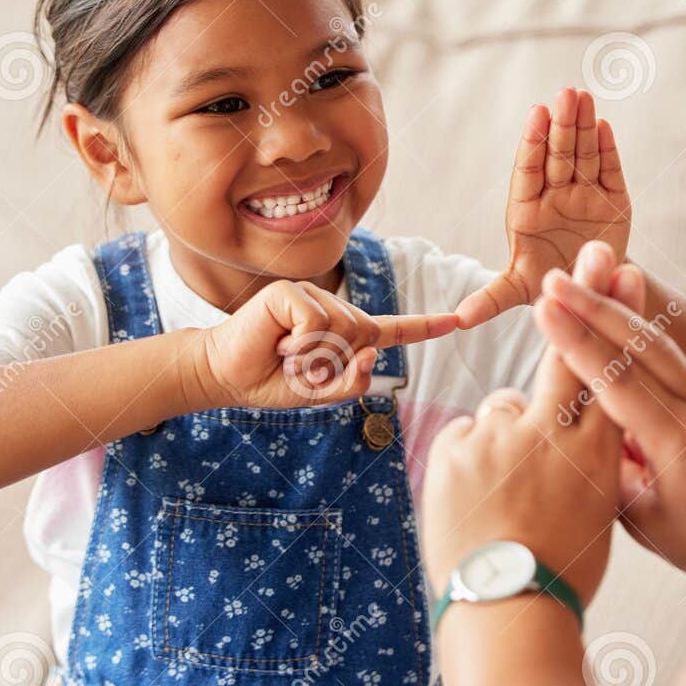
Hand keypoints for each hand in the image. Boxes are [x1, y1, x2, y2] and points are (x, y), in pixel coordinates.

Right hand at [189, 280, 456, 409]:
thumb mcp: (321, 392)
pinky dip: (298, 344)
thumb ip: (353, 381)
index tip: (459, 320)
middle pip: (363, 336)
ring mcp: (312, 295)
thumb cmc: (272, 381)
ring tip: (284, 354)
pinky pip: (316, 323)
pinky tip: (277, 343)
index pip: (392, 328)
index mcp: (345, 332)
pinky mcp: (290, 292)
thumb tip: (375, 352)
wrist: (227, 376)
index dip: (425, 326)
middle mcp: (334, 308)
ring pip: (341, 330)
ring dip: (312, 356)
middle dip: (331, 364)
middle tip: (296, 366)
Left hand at [423, 252, 622, 606]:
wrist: (505, 613)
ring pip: (504, 408)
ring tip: (504, 493)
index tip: (610, 263)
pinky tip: (476, 499)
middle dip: (571, 305)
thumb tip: (587, 424)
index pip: (605, 366)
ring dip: (504, 436)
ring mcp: (499, 437)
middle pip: (560, 355)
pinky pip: (465, 434)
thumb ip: (594, 458)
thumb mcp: (600, 511)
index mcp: (597, 450)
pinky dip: (470, 457)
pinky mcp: (454, 449)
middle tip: (584, 258)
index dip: (608, 312)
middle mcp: (552, 432)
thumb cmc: (562, 571)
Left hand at [456, 87, 630, 328]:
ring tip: (583, 97)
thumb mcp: (519, 292)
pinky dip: (608, 149)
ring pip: (582, 155)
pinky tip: (603, 125)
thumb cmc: (548, 284)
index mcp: (527, 210)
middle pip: (557, 155)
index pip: (528, 171)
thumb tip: (457, 319)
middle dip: (561, 125)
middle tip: (565, 94)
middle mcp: (555, 196)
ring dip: (583, 125)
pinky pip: (609, 170)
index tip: (537, 114)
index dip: (534, 142)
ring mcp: (584, 194)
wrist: (592, 290)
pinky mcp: (613, 199)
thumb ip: (492, 298)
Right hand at [532, 253, 685, 592]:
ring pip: (666, 355)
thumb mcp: (648, 523)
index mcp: (680, 442)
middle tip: (557, 277)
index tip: (544, 307)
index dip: (576, 340)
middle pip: (644, 343)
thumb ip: (610, 471)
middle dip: (596, 304)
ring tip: (588, 299)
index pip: (617, 380)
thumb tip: (582, 430)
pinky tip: (643, 390)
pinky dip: (656, 376)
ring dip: (622, 327)